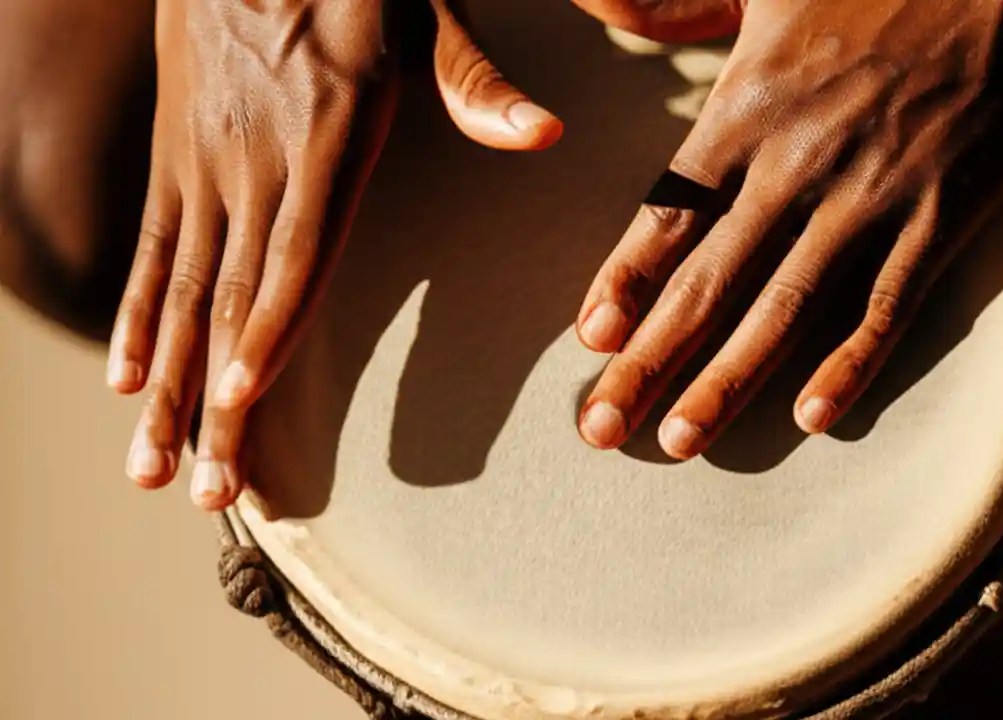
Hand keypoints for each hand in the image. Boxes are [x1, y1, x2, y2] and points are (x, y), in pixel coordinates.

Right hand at [107, 0, 561, 508]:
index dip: (268, 330)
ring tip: (154, 471)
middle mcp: (253, 158)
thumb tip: (541, 134)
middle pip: (232, 295)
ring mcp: (205, 160)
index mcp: (325, 130)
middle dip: (218, 400)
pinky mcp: (175, 154)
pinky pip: (153, 248)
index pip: (296, 250)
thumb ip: (473, 81)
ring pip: (182, 291)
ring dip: (166, 387)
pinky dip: (137, 319)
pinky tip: (127, 384)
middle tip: (213, 492)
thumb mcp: (423, 9)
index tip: (243, 406)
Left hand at [573, 0, 1002, 458]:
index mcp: (744, 111)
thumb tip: (609, 11)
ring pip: (783, 309)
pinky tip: (813, 418)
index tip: (590, 342)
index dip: (623, 284)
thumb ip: (681, 7)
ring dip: (726, 382)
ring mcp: (867, 198)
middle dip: (647, 361)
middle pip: (705, 282)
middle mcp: (793, 165)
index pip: (666, 217)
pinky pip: (887, 307)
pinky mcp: (937, 218)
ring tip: (680, 442)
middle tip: (600, 429)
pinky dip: (851, 365)